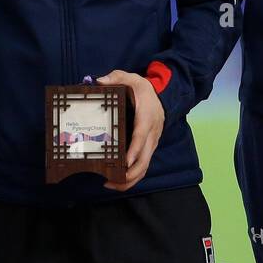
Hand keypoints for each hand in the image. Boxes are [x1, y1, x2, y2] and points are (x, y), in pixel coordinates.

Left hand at [96, 70, 164, 191]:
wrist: (162, 95)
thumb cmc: (142, 89)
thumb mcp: (131, 78)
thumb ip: (116, 77)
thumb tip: (100, 82)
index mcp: (146, 117)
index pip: (142, 136)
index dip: (134, 150)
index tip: (125, 162)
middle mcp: (152, 133)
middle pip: (145, 159)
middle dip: (130, 173)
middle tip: (111, 181)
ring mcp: (152, 142)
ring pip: (145, 166)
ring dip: (131, 179)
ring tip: (111, 185)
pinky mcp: (149, 148)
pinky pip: (144, 166)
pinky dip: (133, 176)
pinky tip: (119, 180)